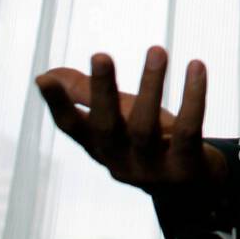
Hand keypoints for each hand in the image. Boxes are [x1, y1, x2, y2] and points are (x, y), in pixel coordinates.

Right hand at [35, 46, 227, 194]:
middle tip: (99, 55)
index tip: (43, 79)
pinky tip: (197, 65)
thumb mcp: (120, 119)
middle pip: (106, 127)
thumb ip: (87, 95)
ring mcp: (152, 169)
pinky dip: (194, 97)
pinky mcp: (186, 168)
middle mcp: (121, 161)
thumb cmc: (151, 142)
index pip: (72, 128)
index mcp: (100, 148)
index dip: (57, 105)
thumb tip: (45, 74)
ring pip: (146, 128)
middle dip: (101, 91)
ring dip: (151, 85)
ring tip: (157, 50)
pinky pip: (189, 130)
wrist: (195, 188)